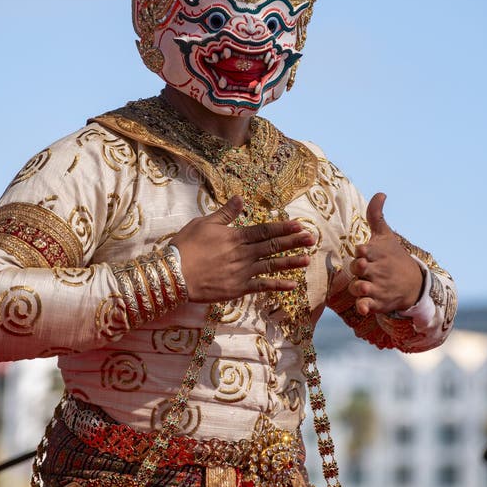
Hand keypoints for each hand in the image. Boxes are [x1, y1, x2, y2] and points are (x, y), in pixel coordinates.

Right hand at [171, 196, 314, 302]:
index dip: (283, 228)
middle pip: (272, 246)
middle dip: (294, 242)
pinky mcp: (237, 288)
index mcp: (235, 236)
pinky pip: (262, 286)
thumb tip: (241, 198)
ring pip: (271, 265)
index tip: (299, 225)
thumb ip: (226, 213)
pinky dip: (277, 286)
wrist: (174, 274)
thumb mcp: (204, 223)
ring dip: (291, 262)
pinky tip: (292, 285)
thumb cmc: (185, 246)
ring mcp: (242, 272)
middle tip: (312, 238)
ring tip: (308, 259)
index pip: (264, 230)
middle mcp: (242, 254)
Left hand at [348, 193, 422, 315]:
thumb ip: (376, 215)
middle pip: (359, 268)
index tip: (363, 252)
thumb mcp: (385, 236)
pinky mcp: (377, 303)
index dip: (362, 252)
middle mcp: (377, 271)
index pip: (363, 250)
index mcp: (377, 253)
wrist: (413, 283)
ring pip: (360, 287)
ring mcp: (378, 288)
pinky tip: (363, 306)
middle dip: (359, 268)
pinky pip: (367, 305)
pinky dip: (364, 306)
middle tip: (364, 268)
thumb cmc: (393, 256)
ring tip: (363, 285)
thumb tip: (381, 193)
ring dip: (359, 286)